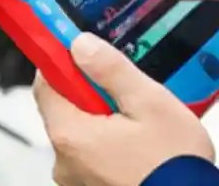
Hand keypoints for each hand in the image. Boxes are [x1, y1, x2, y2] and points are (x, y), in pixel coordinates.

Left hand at [34, 34, 214, 185]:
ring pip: (85, 132)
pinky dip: (114, 143)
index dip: (63, 61)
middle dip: (96, 93)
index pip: (46, 84)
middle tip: (130, 88)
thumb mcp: (149, 102)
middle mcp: (66, 161)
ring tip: (144, 119)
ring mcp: (78, 179)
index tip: (80, 48)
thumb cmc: (172, 161)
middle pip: (68, 109)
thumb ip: (112, 70)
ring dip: (108, 119)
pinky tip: (143, 142)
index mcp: (71, 134)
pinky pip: (96, 154)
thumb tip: (82, 46)